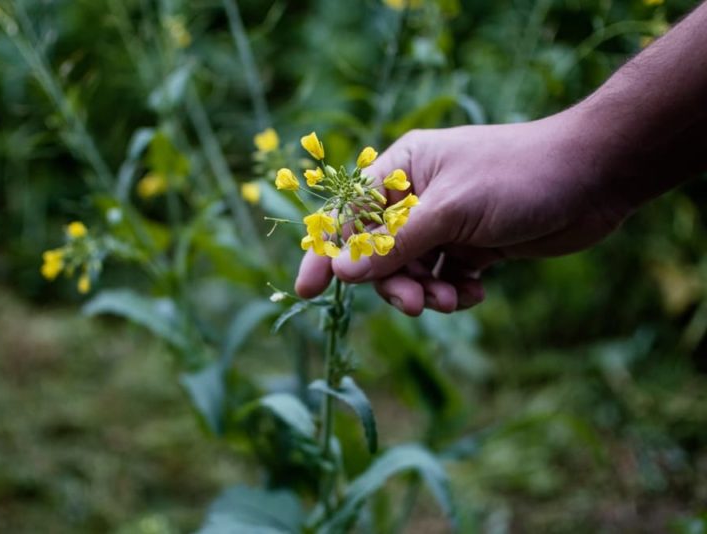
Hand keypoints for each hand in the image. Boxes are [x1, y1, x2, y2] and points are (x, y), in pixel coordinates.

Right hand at [295, 111, 633, 314]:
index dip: (326, 252)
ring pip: (412, 271)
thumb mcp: (450, 210)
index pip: (349, 215)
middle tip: (414, 304)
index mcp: (403, 169)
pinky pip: (445, 278)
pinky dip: (454, 292)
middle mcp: (418, 196)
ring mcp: (446, 223)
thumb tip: (342, 272)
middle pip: (379, 252)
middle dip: (392, 282)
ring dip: (426, 292)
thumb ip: (393, 244)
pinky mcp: (474, 246)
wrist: (594, 178)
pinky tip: (475, 293)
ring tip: (452, 299)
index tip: (306, 290)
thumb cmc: (517, 177)